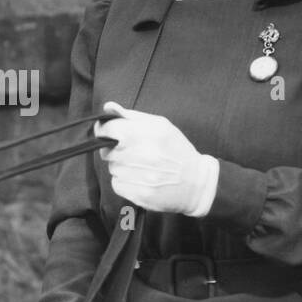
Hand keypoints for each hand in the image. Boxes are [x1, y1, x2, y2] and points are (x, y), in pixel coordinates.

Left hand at [95, 101, 217, 215]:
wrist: (197, 183)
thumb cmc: (177, 151)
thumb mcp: (161, 126)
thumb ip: (132, 116)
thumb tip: (108, 107)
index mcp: (148, 134)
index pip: (109, 130)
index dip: (104, 131)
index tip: (109, 133)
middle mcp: (144, 155)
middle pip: (107, 151)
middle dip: (115, 150)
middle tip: (133, 152)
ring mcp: (141, 176)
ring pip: (112, 168)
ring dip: (121, 167)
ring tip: (141, 167)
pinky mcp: (139, 194)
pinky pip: (117, 184)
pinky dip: (125, 182)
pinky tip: (141, 179)